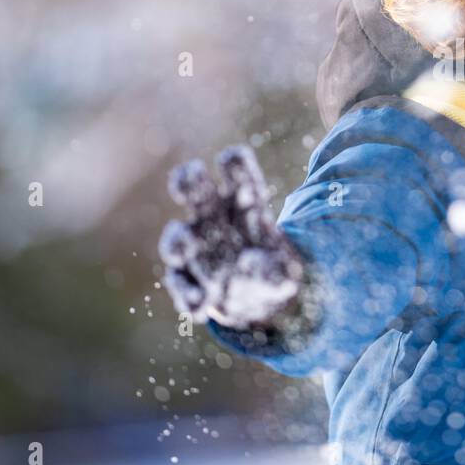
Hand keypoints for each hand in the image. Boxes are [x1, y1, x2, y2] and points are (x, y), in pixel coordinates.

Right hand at [156, 145, 310, 332]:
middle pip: (197, 191)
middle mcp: (214, 221)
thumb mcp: (286, 271)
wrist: (259, 302)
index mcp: (244, 205)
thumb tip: (253, 261)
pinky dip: (187, 293)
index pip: (238, 175)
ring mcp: (196, 250)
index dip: (235, 166)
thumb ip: (276, 269)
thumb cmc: (273, 270)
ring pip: (178, 237)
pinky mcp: (188, 280)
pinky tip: (199, 304)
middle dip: (191, 180)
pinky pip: (180, 282)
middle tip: (191, 173)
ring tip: (185, 247)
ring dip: (179, 240)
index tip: (232, 159)